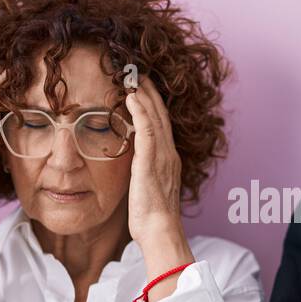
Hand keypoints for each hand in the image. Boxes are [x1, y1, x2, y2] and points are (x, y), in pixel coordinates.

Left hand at [125, 76, 192, 301]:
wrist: (159, 231)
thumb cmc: (152, 217)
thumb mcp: (147, 188)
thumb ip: (143, 171)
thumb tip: (133, 165)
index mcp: (168, 159)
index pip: (161, 123)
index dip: (152, 102)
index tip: (141, 85)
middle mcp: (169, 153)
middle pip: (160, 114)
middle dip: (149, 90)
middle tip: (137, 70)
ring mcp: (162, 157)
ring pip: (155, 117)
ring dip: (144, 94)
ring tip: (133, 75)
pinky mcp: (151, 163)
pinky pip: (148, 131)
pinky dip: (141, 111)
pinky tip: (131, 96)